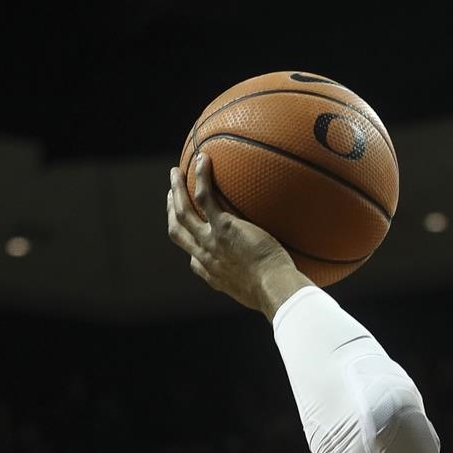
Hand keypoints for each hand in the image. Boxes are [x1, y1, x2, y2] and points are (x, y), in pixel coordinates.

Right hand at [166, 153, 309, 318]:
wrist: (274, 289)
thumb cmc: (278, 293)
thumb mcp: (264, 292)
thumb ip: (264, 279)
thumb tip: (280, 272)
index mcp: (214, 274)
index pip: (194, 259)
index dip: (190, 244)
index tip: (193, 233)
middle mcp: (206, 257)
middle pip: (178, 231)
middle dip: (171, 211)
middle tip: (172, 195)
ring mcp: (210, 241)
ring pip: (183, 211)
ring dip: (176, 190)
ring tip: (175, 172)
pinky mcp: (223, 227)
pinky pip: (205, 197)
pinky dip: (202, 177)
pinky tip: (204, 159)